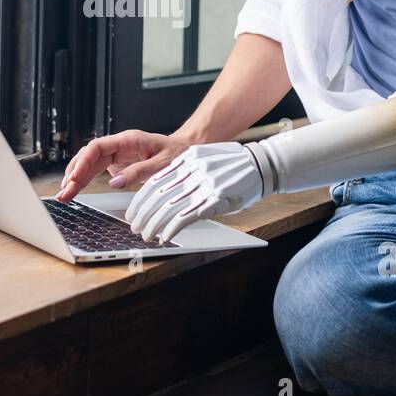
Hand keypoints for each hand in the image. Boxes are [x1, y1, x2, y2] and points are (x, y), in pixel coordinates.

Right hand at [54, 130, 192, 203]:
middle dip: (74, 174)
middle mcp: (118, 145)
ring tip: (64, 195)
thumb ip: (139, 172)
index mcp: (127, 140)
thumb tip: (114, 182)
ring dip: (76, 179)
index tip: (75, 177)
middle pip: (88, 157)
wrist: (185, 149)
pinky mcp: (117, 164)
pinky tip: (74, 190)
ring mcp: (116, 155)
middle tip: (64, 192)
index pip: (97, 147)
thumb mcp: (163, 164)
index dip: (83, 162)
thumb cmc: (177, 153)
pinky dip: (85, 180)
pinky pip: (96, 170)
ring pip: (89, 164)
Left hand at [125, 142, 263, 244]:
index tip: (132, 212)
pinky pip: (186, 216)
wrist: (263, 164)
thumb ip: (187, 171)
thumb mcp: (207, 159)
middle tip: (134, 227)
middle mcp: (193, 171)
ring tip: (146, 236)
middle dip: (143, 214)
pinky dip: (171, 229)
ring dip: (153, 225)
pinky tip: (164, 237)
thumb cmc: (235, 165)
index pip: (155, 181)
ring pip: (168, 207)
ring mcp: (203, 185)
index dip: (140, 199)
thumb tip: (165, 191)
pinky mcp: (214, 200)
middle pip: (158, 195)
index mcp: (188, 159)